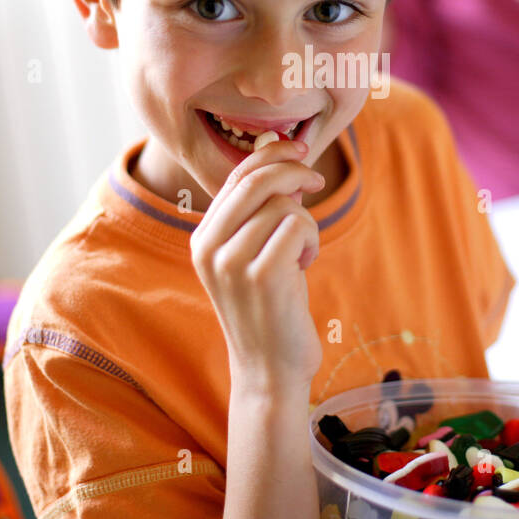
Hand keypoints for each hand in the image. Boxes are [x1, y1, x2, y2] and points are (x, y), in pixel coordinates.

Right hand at [190, 139, 325, 389]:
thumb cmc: (271, 307)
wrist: (270, 369)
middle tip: (316, 179)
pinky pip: (298, 226)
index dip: (272, 154)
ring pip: (283, 204)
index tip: (300, 149)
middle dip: (293, 169)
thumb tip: (287, 158)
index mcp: (202, 238)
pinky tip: (305, 264)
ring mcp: (232, 262)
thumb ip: (261, 212)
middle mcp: (208, 247)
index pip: (235, 176)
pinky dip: (312, 239)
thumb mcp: (255, 253)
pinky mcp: (261, 276)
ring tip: (303, 252)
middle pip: (256, 180)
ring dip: (307, 221)